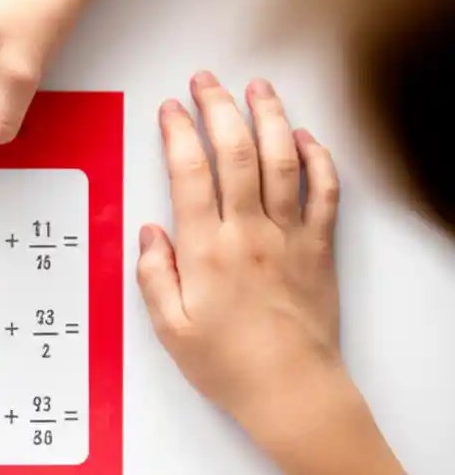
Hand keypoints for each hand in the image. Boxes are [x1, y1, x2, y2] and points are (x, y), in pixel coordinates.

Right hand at [137, 72, 344, 435]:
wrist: (291, 391)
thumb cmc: (229, 366)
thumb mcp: (170, 329)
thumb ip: (155, 276)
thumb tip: (150, 232)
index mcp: (207, 252)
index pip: (190, 174)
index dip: (179, 134)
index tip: (170, 110)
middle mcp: (249, 234)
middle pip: (237, 153)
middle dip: (219, 109)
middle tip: (206, 83)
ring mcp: (289, 237)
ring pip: (282, 160)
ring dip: (269, 117)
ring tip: (256, 90)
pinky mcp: (319, 248)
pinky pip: (324, 191)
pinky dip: (318, 158)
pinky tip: (305, 138)